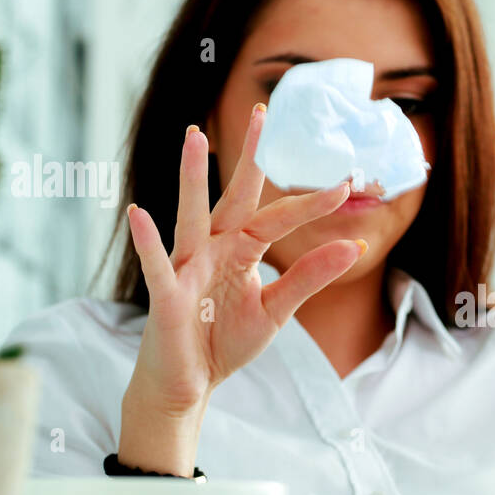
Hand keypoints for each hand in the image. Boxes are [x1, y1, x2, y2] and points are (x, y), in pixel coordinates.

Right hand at [118, 104, 361, 474]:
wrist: (190, 383)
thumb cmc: (224, 342)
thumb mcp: (276, 310)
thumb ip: (310, 277)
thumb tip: (355, 245)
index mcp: (242, 250)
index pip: (279, 217)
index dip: (311, 202)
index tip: (346, 183)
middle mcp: (213, 248)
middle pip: (234, 196)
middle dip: (248, 156)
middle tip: (262, 110)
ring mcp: (186, 266)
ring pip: (192, 215)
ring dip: (192, 177)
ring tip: (193, 135)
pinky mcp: (166, 294)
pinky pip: (156, 263)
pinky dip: (148, 240)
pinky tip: (139, 212)